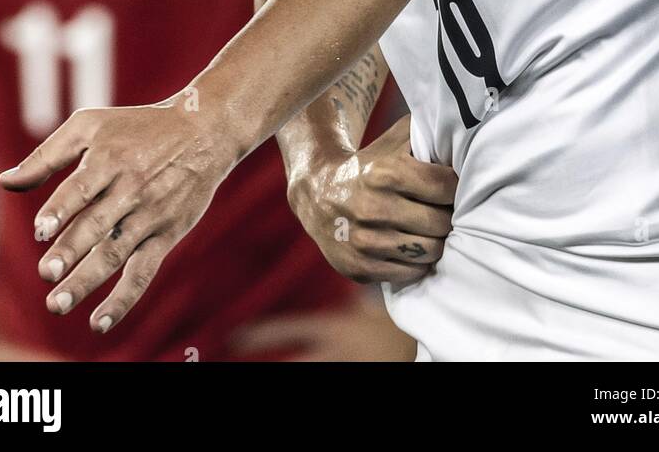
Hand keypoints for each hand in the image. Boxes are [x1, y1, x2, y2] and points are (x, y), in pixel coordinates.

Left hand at [0, 94, 230, 332]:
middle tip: (47, 273)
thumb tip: (5, 182)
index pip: (81, 188)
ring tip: (56, 303)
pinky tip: (99, 322)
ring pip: (115, 252)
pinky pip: (143, 271)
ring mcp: (150, 214)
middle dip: (71, 250)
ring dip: (87, 280)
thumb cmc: (137, 127)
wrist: (204, 130)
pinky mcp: (166, 234)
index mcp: (109, 159)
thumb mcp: (91, 126)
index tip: (42, 231)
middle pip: (96, 224)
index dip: (61, 210)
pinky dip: (123, 299)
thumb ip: (47, 155)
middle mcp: (130, 188)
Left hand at [230, 293, 416, 361]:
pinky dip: (320, 370)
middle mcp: (334, 353)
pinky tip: (312, 366)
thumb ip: (353, 294)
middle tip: (244, 354)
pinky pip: (329, 377)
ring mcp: (344, 370)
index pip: (288, 329)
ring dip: (296, 368)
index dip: (260, 334)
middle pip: (294, 365)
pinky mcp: (355, 378)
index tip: (236, 338)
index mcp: (333, 329)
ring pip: (309, 371)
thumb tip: (341, 282)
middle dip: (273, 365)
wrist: (422, 341)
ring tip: (267, 368)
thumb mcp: (371, 303)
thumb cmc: (395, 320)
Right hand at [288, 114, 456, 286]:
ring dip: (436, 242)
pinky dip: (417, 262)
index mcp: (386, 172)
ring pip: (429, 251)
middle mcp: (374, 207)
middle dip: (449, 217)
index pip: (445, 186)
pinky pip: (410, 272)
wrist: (317, 192)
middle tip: (446, 212)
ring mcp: (365, 241)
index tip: (453, 188)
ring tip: (432, 230)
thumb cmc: (369, 163)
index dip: (456, 188)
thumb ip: (428, 133)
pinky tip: (413, 246)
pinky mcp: (359, 266)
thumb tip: (467, 131)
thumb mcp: (394, 140)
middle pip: (440, 223)